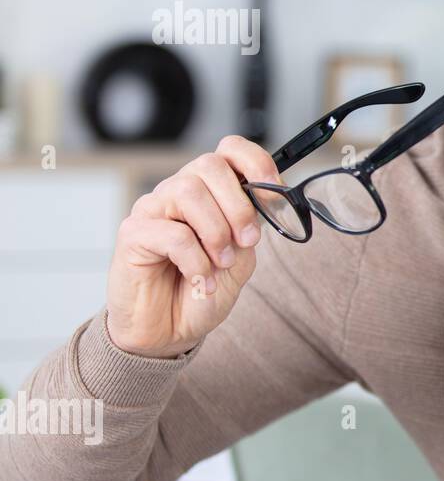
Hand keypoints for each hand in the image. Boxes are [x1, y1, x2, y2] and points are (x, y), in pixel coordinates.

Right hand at [105, 136, 281, 358]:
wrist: (170, 331)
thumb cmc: (203, 290)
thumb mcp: (241, 257)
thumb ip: (250, 226)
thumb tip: (267, 200)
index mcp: (210, 191)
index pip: (229, 149)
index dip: (256, 162)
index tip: (273, 192)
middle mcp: (178, 192)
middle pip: (209, 165)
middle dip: (238, 206)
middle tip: (247, 241)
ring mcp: (152, 209)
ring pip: (188, 192)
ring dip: (215, 232)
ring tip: (220, 263)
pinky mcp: (132, 233)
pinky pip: (171, 233)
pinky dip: (196, 261)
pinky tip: (201, 280)